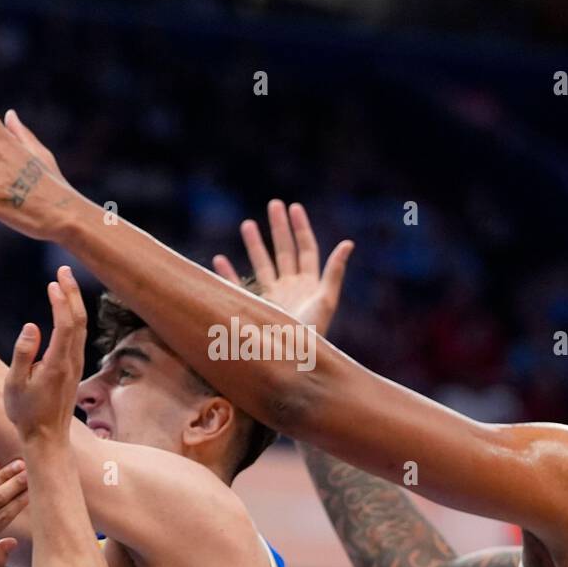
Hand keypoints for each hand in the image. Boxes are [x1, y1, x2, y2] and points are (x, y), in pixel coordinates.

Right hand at [3, 265, 87, 439]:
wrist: (47, 437)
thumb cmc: (26, 412)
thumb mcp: (14, 384)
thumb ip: (22, 354)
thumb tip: (31, 326)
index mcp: (56, 364)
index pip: (64, 326)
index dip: (61, 302)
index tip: (53, 282)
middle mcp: (71, 362)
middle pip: (78, 320)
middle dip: (72, 293)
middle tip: (64, 269)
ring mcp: (75, 364)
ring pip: (81, 326)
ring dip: (74, 301)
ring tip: (64, 280)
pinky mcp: (74, 367)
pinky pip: (78, 335)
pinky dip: (73, 315)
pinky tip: (67, 305)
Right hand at [212, 199, 353, 335]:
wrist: (291, 362)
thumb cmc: (312, 334)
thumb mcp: (326, 301)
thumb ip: (334, 272)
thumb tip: (349, 243)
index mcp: (308, 283)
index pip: (305, 249)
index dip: (300, 228)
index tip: (294, 207)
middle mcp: (290, 287)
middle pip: (284, 251)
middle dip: (279, 228)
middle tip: (274, 204)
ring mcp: (272, 297)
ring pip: (262, 264)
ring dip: (254, 245)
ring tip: (247, 224)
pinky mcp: (255, 308)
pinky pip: (238, 287)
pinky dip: (227, 274)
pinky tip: (218, 259)